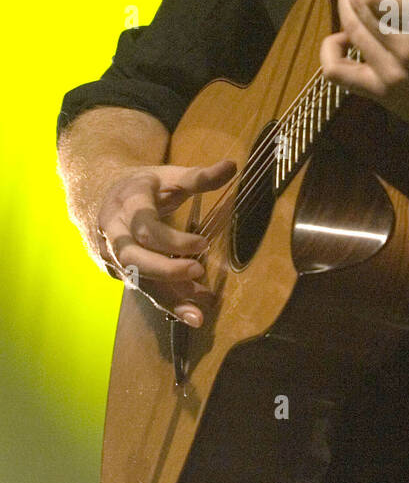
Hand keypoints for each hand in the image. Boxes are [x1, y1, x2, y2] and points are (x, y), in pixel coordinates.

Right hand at [96, 159, 235, 326]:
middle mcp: (114, 232)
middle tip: (197, 272)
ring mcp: (114, 255)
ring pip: (137, 280)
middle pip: (133, 257)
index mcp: (127, 204)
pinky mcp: (122, 272)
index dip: (172, 240)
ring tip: (198, 313)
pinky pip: (144, 291)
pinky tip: (192, 316)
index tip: (203, 244)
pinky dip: (169, 305)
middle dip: (165, 269)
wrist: (103, 195)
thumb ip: (199, 177)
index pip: (145, 226)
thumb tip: (232, 166)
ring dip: (168, 297)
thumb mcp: (169, 176)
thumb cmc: (145, 186)